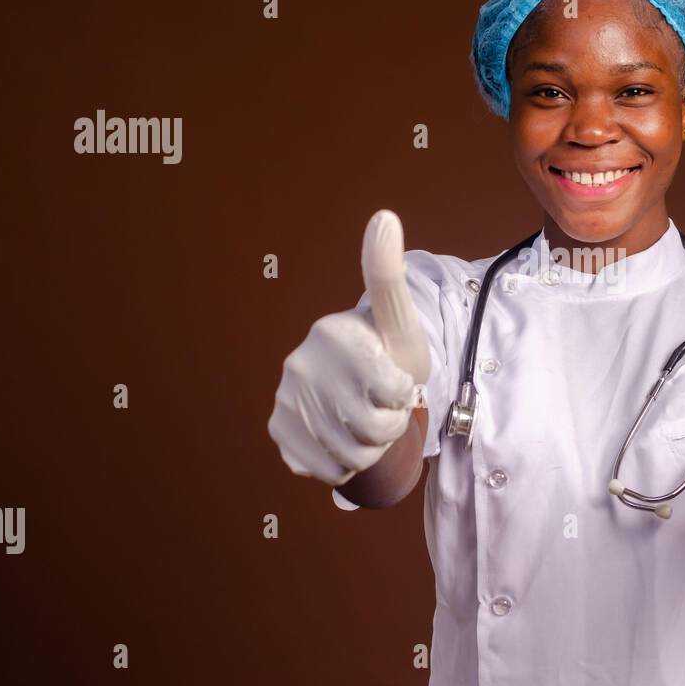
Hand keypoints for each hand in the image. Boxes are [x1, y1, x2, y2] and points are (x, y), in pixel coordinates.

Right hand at [267, 210, 430, 485]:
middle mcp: (299, 364)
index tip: (396, 376)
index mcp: (332, 333)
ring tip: (364, 419)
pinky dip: (344, 464)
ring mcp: (285, 400)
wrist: (364, 392)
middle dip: (390, 423)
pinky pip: (327, 468)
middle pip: (374, 428)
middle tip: (381, 402)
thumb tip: (384, 216)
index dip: (405, 393)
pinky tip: (342, 437)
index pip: (394, 391)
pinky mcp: (278, 433)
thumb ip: (388, 276)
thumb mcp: (399, 322)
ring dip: (371, 447)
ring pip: (353, 454)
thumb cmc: (388, 354)